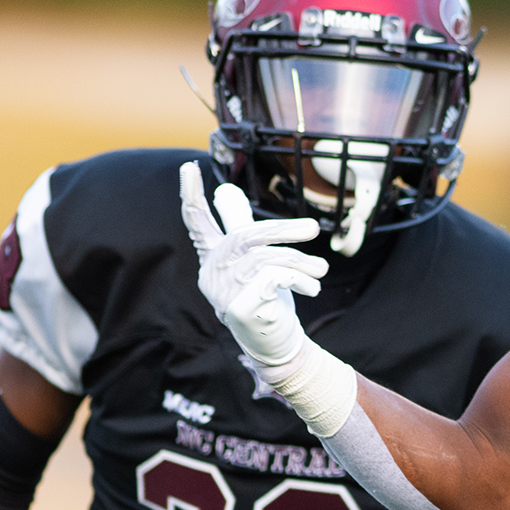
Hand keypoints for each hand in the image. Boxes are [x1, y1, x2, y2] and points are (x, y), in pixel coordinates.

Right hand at [179, 160, 325, 367]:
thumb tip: (225, 190)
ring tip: (321, 270)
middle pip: (245, 237)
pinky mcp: (239, 308)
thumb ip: (241, 228)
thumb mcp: (255, 260)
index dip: (190, 194)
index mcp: (213, 257)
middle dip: (283, 230)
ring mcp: (222, 293)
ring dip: (300, 261)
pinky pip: (273, 278)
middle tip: (313, 228)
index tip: (188, 164)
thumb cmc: (267, 298)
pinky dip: (299, 279)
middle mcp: (211, 273)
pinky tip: (312, 288)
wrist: (278, 344)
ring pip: (265, 258)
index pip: (196, 222)